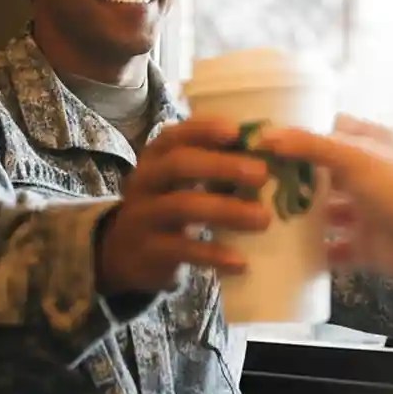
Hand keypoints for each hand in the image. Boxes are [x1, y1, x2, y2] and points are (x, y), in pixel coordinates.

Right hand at [97, 119, 271, 294]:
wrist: (126, 253)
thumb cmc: (168, 206)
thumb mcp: (180, 181)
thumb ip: (213, 166)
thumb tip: (267, 153)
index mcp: (155, 158)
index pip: (174, 136)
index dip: (204, 131)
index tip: (237, 131)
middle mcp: (145, 181)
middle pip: (178, 165)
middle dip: (222, 166)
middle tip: (262, 174)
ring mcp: (143, 215)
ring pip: (182, 206)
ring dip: (227, 210)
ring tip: (263, 218)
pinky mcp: (148, 251)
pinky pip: (182, 250)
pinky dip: (214, 255)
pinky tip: (241, 262)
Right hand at [259, 118, 392, 283]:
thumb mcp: (355, 158)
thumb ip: (312, 146)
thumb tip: (267, 136)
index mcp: (372, 144)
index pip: (331, 129)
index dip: (301, 133)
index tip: (267, 140)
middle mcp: (369, 175)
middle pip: (324, 172)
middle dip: (294, 178)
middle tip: (255, 181)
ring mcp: (368, 211)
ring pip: (326, 212)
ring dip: (300, 216)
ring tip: (262, 216)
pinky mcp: (367, 246)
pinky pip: (334, 249)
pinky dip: (314, 252)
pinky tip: (286, 252)